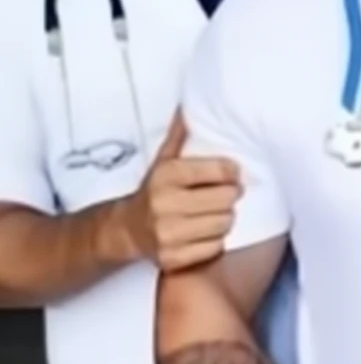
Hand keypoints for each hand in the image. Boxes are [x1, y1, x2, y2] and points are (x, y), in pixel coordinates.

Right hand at [122, 111, 241, 270]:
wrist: (125, 230)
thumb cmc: (153, 190)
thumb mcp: (163, 160)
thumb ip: (180, 135)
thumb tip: (187, 104)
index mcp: (167, 176)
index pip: (222, 171)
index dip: (232, 172)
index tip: (232, 173)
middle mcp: (166, 205)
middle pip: (227, 199)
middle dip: (231, 195)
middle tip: (225, 194)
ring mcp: (168, 235)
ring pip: (225, 223)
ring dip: (226, 217)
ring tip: (215, 212)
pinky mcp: (173, 259)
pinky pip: (215, 247)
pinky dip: (216, 240)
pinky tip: (205, 231)